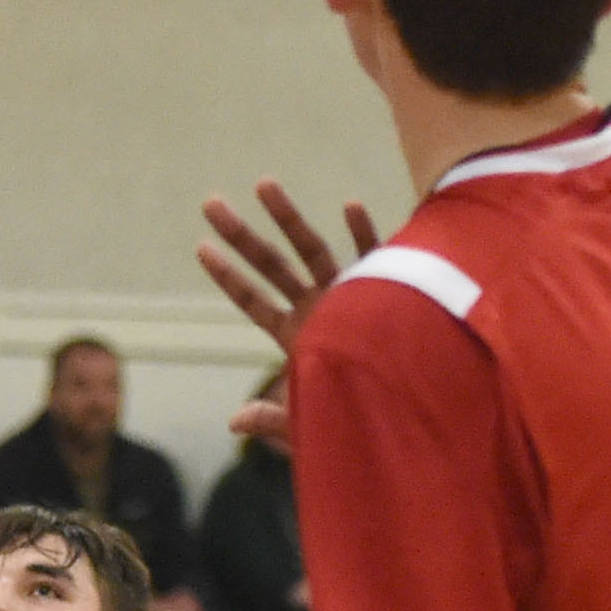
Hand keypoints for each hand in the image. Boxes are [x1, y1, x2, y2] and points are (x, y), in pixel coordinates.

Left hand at [196, 183, 382, 447]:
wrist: (410, 420)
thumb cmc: (361, 425)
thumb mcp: (309, 426)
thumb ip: (271, 420)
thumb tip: (233, 422)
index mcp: (298, 336)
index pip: (254, 301)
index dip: (228, 277)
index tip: (200, 248)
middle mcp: (320, 308)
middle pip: (272, 264)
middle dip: (241, 235)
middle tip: (209, 203)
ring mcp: (350, 295)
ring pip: (313, 250)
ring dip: (288, 219)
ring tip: (262, 184)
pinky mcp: (387, 292)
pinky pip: (375, 257)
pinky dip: (364, 233)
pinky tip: (348, 206)